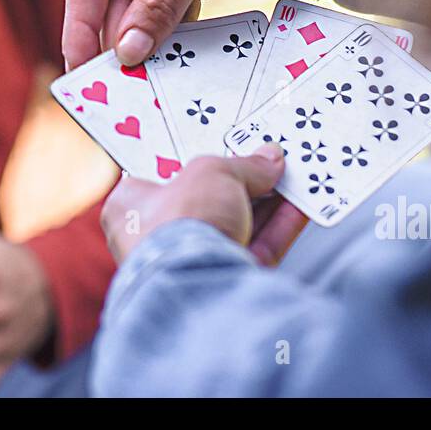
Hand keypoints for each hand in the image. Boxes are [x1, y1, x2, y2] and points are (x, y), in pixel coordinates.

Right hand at [63, 0, 287, 69]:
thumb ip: (163, 1)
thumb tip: (127, 50)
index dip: (79, 24)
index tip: (80, 65)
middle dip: (113, 40)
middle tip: (117, 86)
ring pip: (137, 10)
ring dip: (142, 42)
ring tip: (145, 80)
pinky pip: (166, 11)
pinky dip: (170, 34)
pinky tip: (174, 60)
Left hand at [100, 145, 307, 265]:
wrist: (193, 285)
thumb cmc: (175, 228)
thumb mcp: (211, 172)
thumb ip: (243, 165)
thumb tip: (268, 161)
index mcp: (129, 208)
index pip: (163, 174)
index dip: (197, 158)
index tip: (225, 145)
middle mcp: (157, 239)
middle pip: (208, 200)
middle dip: (243, 181)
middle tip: (268, 160)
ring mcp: (192, 264)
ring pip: (238, 224)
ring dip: (269, 202)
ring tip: (294, 176)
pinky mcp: (225, 280)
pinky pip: (258, 246)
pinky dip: (281, 226)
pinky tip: (301, 205)